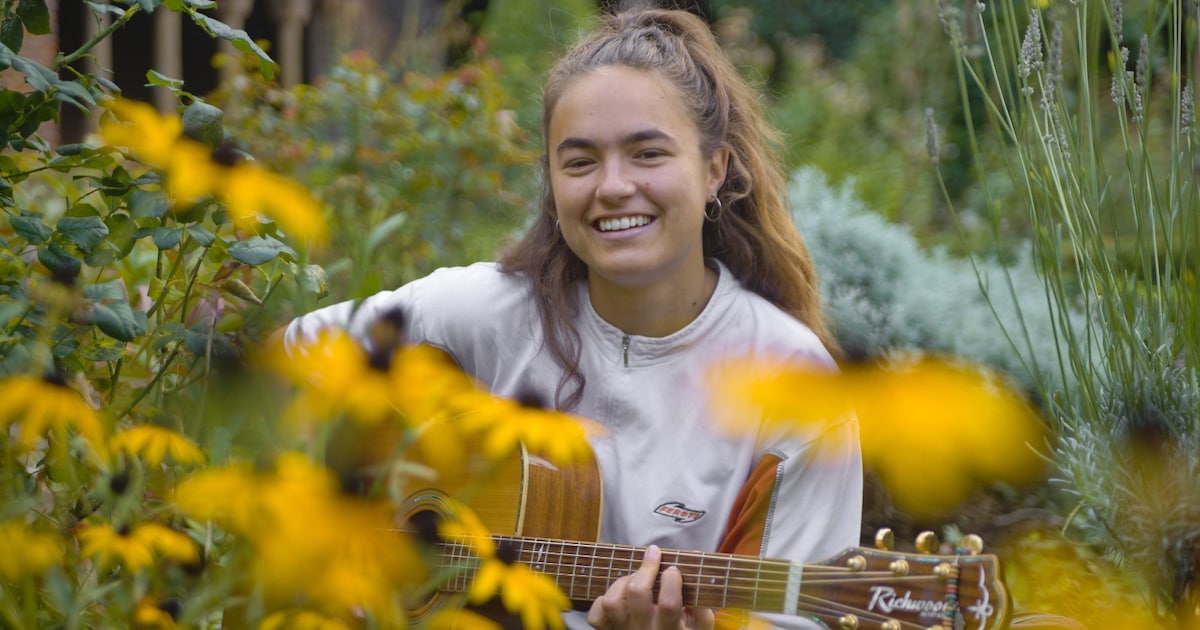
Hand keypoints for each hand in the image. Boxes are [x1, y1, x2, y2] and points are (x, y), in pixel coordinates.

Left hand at [586, 545, 715, 629]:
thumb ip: (703, 607)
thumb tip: (697, 568)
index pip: (669, 603)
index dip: (671, 580)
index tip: (673, 568)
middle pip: (637, 594)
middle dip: (646, 569)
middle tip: (654, 556)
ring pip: (612, 601)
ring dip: (623, 582)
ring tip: (635, 578)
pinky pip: (597, 616)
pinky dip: (603, 600)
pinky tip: (619, 596)